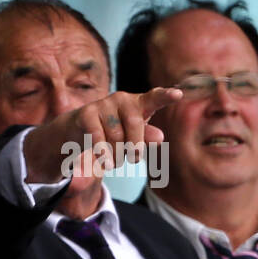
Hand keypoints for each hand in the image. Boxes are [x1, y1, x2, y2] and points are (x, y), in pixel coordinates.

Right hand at [22, 87, 182, 185]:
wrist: (79, 129)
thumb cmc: (114, 132)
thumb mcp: (132, 136)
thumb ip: (146, 136)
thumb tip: (160, 138)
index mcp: (139, 103)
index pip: (155, 98)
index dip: (166, 96)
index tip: (178, 95)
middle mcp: (122, 98)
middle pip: (134, 124)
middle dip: (134, 146)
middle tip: (133, 159)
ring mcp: (103, 104)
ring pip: (115, 135)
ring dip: (116, 154)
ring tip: (114, 162)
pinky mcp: (87, 113)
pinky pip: (98, 137)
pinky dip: (102, 153)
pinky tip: (105, 163)